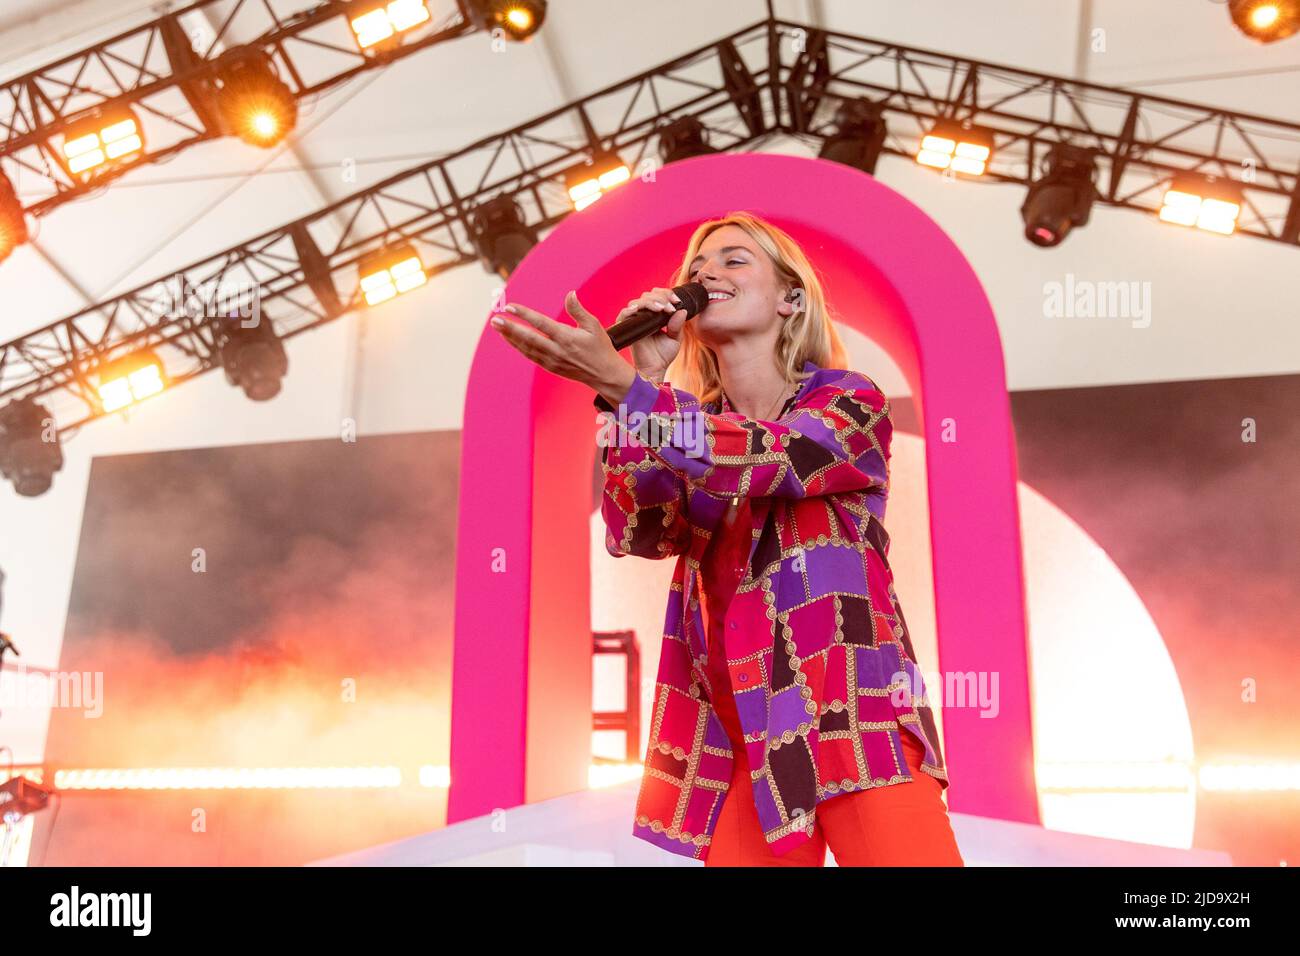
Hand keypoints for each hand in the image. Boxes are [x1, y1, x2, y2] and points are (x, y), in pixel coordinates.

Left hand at [491, 290, 635, 405]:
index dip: (524, 314)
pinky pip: (531, 356)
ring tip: (498, 327)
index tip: (510, 306)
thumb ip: (578, 310)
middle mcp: (557, 350)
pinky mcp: (551, 367)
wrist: (604, 375)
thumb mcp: (593, 326)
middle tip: (495, 319)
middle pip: (528, 338)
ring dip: (510, 337)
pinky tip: (511, 339)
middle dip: (510, 328)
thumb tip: (570, 293)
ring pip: (526, 348)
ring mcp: (552, 360)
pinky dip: (519, 347)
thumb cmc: (601, 348)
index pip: (540, 323)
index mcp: (567, 338)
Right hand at [613, 287, 687, 383]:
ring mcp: (634, 321)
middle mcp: (643, 316)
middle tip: (671, 306)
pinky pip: (625, 312)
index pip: (657, 296)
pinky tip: (646, 309)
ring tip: (663, 308)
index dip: (667, 294)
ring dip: (652, 301)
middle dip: (661, 296)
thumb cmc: (663, 356)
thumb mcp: (675, 338)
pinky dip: (635, 308)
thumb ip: (678, 324)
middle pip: (647, 295)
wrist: (654, 370)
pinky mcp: (626, 327)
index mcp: (654, 316)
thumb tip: (682, 310)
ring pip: (638, 301)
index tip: (677, 301)